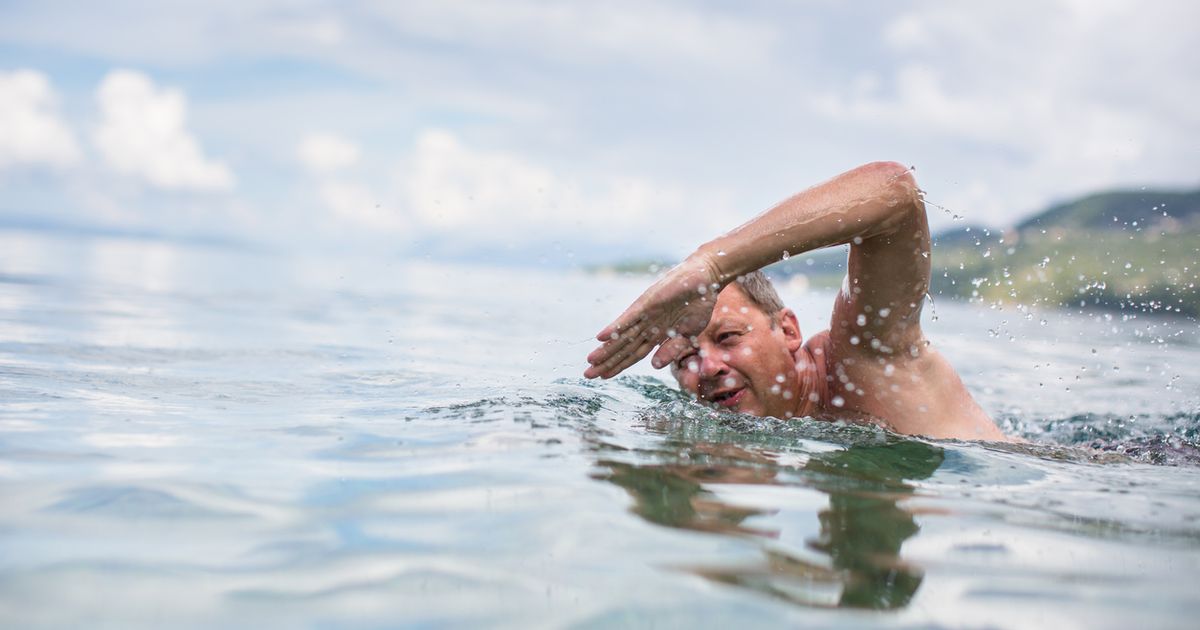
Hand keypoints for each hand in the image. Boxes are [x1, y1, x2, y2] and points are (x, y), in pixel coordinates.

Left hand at [584, 254, 722, 378]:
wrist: (705, 280)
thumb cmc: (698, 304)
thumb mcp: (688, 334)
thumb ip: (672, 349)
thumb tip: (654, 366)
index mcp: (657, 335)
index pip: (633, 354)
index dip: (619, 365)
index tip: (603, 376)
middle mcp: (647, 326)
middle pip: (623, 348)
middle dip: (607, 361)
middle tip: (588, 374)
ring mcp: (646, 315)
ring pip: (623, 336)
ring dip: (606, 349)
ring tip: (590, 361)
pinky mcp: (647, 303)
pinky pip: (629, 318)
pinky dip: (616, 328)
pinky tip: (601, 337)